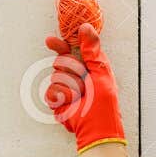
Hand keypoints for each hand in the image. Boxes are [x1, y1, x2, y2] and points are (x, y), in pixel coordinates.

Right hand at [42, 22, 125, 154]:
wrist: (96, 129)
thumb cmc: (104, 104)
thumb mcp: (102, 73)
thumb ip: (92, 50)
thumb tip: (85, 27)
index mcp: (88, 66)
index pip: (70, 49)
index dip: (60, 44)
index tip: (51, 41)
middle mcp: (75, 75)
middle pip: (61, 60)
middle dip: (71, 70)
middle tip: (83, 80)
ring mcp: (64, 87)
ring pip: (56, 76)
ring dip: (70, 86)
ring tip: (81, 96)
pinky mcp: (56, 100)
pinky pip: (51, 91)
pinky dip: (62, 97)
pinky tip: (71, 103)